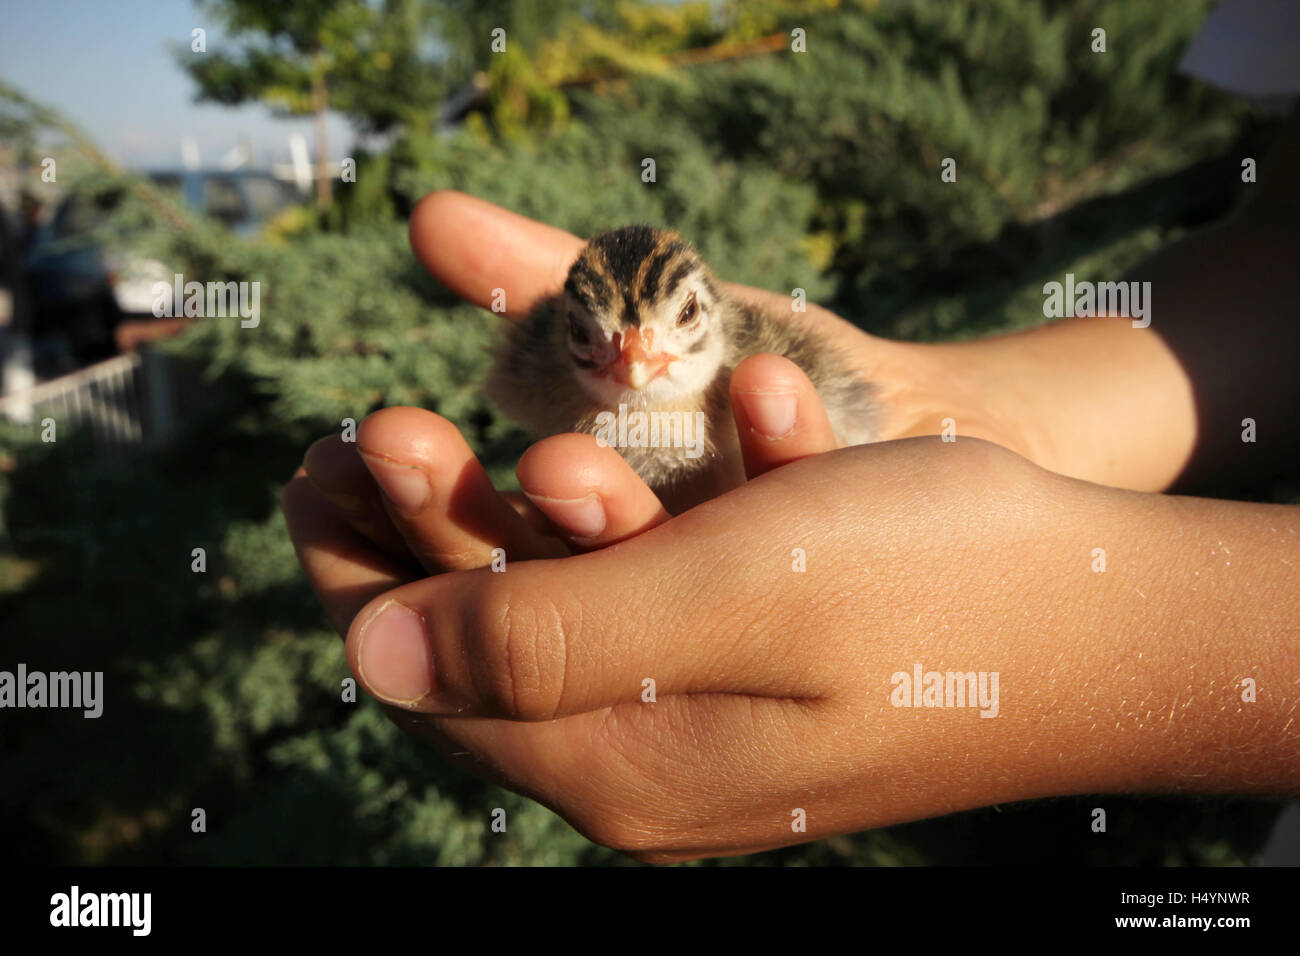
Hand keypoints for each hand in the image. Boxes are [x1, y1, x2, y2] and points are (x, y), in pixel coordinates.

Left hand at [285, 430, 1298, 861]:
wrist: (1117, 620)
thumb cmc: (935, 593)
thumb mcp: (729, 599)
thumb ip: (544, 634)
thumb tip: (367, 653)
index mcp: (620, 763)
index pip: (430, 676)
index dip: (362, 564)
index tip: (323, 455)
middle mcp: (650, 756)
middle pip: (495, 635)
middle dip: (441, 521)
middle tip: (391, 420)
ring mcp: (707, 714)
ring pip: (587, 598)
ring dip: (565, 503)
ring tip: (544, 430)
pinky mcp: (763, 664)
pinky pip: (687, 582)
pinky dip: (693, 506)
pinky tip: (743, 422)